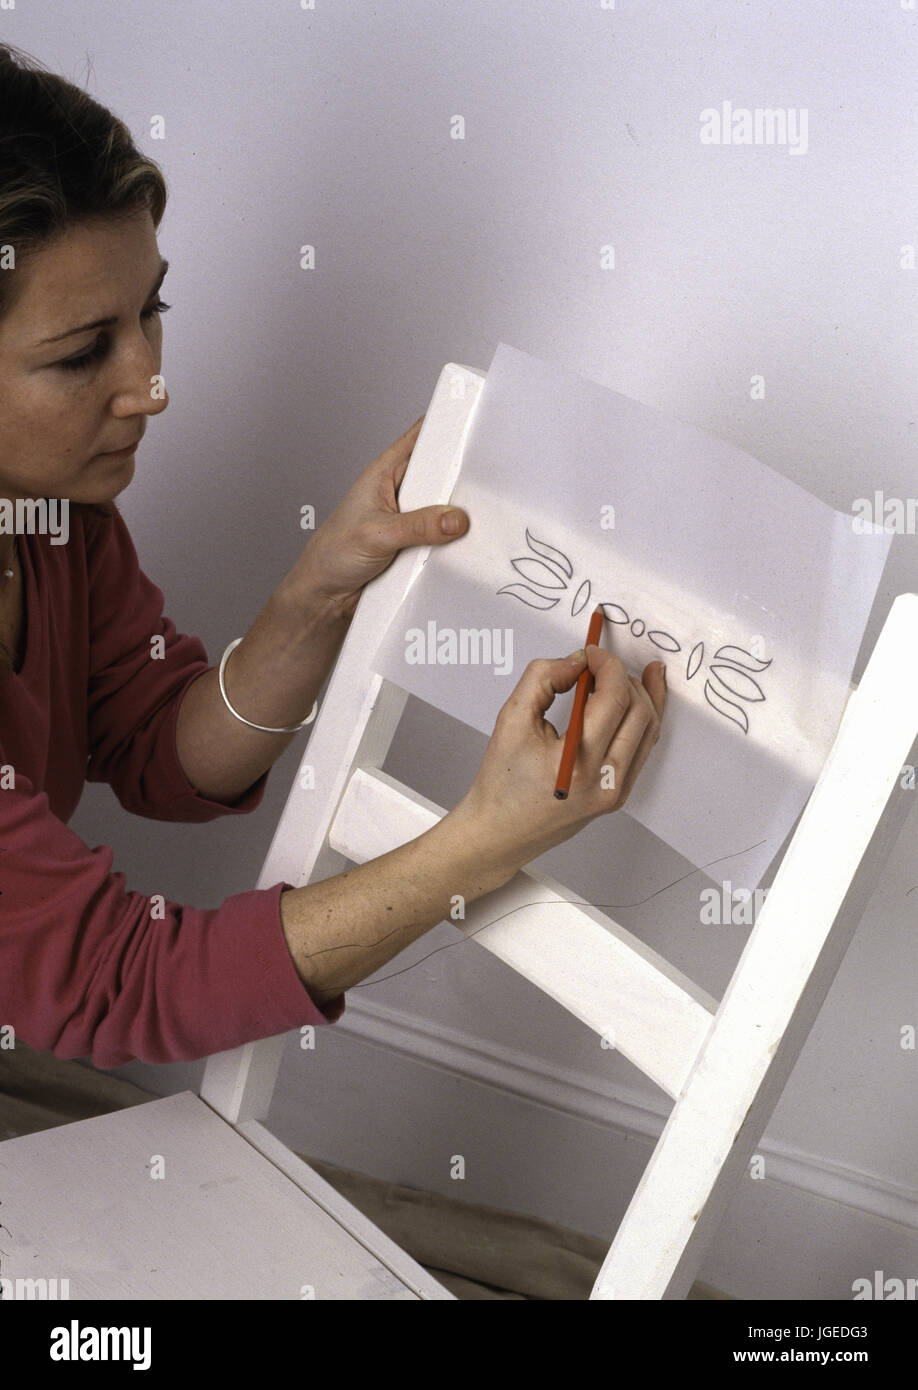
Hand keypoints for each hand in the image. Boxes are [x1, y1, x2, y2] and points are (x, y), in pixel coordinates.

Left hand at [284, 416, 469, 614]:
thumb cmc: (332, 554)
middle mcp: (398, 493)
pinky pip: (443, 539)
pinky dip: (451, 544)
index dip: (445, 427)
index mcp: (384, 474)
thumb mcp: (377, 534)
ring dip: (455, 520)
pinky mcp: (416, 544)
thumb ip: (418, 526)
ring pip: (445, 510)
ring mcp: (409, 519)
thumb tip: (454, 519)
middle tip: (480, 489)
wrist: (325, 594)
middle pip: (440, 475)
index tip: (473, 428)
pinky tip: (459, 550)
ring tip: (469, 525)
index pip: (419, 438)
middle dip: (460, 481)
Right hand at [454, 645, 666, 877]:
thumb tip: (577, 661)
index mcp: (577, 762)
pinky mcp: (617, 795)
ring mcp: (615, 791)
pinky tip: (640, 699)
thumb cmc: (501, 783)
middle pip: (639, 711)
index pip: (613, 698)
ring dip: (642, 695)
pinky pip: (642, 749)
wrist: (498, 833)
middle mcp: (604, 780)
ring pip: (649, 730)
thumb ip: (543, 678)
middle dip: (624, 676)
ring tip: (631, 672)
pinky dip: (642, 720)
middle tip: (599, 663)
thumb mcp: (511, 719)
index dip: (607, 664)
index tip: (591, 651)